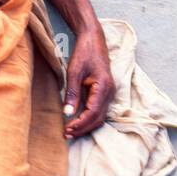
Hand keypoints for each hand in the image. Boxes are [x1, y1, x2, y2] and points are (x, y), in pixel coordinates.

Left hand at [63, 21, 115, 138]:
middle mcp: (110, 92)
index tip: (67, 129)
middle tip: (66, 134)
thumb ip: (72, 94)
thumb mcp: (74, 72)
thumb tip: (68, 113)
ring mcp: (110, 93)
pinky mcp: (106, 93)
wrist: (93, 40)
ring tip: (70, 131)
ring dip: (86, 126)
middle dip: (82, 129)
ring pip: (100, 117)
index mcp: (104, 87)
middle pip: (98, 119)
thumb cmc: (84, 53)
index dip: (80, 124)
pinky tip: (77, 121)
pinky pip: (99, 111)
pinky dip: (89, 119)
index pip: (93, 113)